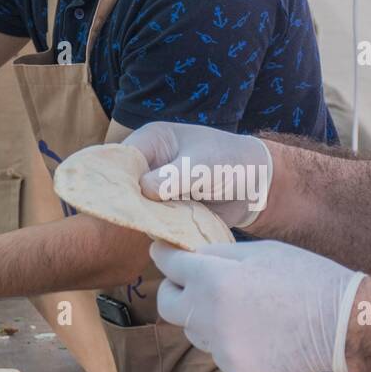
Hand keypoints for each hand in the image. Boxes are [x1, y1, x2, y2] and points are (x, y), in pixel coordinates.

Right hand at [123, 122, 273, 228]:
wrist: (256, 186)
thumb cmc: (232, 162)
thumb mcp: (203, 165)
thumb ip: (173, 177)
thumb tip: (144, 191)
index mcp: (151, 141)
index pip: (118, 159)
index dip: (114, 177)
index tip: (119, 198)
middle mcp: (146, 165)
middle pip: (120, 186)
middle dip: (128, 202)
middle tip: (141, 215)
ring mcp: (152, 189)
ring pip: (133, 207)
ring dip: (145, 218)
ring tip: (164, 222)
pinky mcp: (161, 210)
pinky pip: (149, 222)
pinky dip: (157, 228)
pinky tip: (170, 230)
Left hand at [150, 240, 364, 371]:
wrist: (343, 323)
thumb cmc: (306, 278)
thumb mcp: (261, 251)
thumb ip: (218, 254)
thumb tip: (189, 255)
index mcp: (213, 280)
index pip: (169, 266)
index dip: (164, 256)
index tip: (162, 252)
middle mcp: (208, 316)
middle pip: (167, 304)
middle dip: (173, 290)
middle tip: (189, 282)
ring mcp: (220, 347)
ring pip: (194, 331)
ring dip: (204, 318)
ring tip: (240, 309)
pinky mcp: (234, 368)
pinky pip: (217, 351)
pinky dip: (228, 341)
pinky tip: (256, 332)